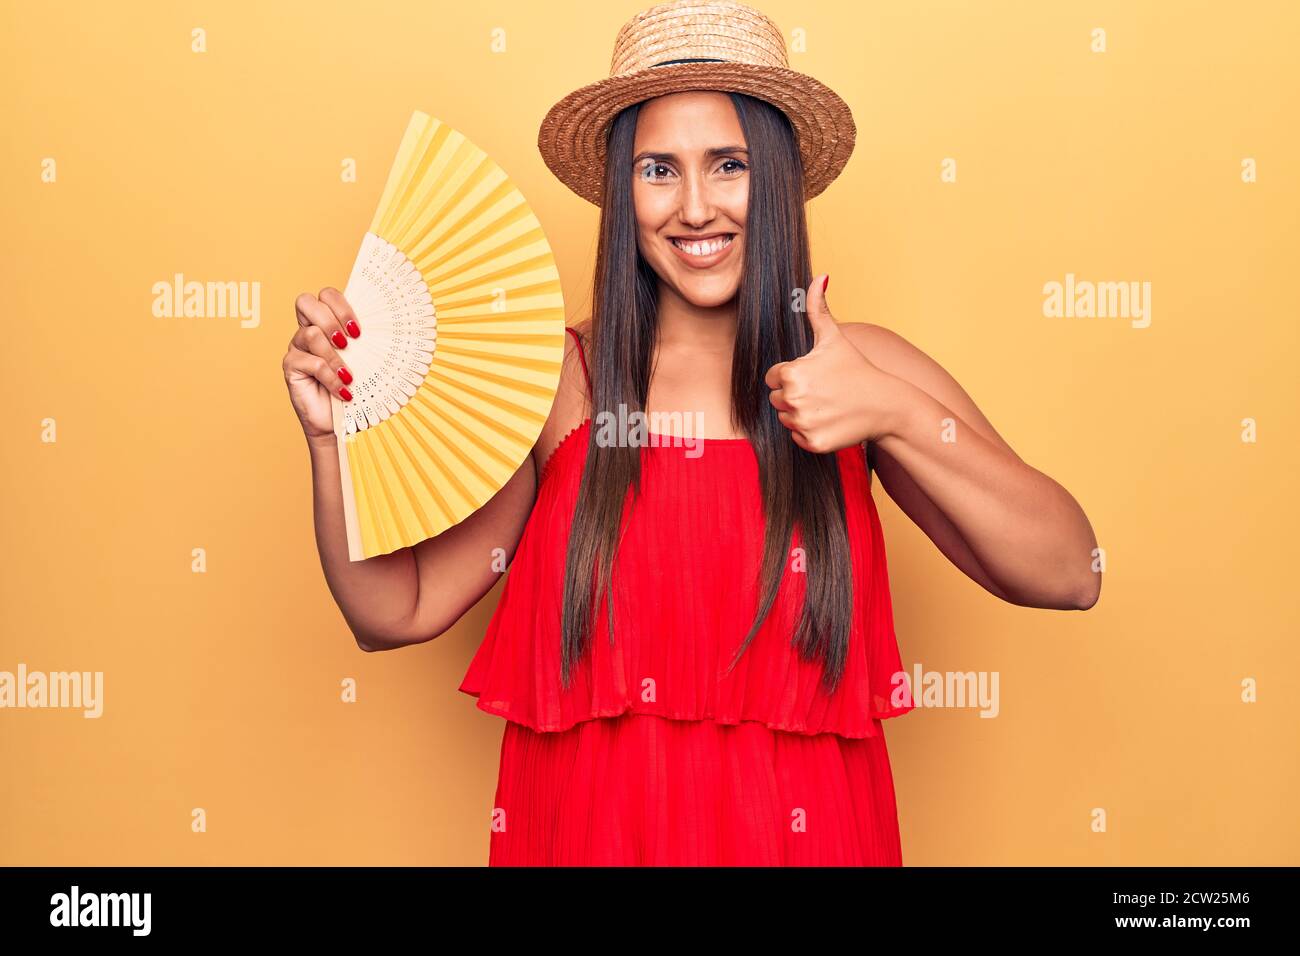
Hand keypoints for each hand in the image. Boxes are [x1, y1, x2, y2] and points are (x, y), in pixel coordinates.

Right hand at [282, 287, 361, 443]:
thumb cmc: (355, 387)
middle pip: (306, 301)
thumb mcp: (364, 360)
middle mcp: (308, 330)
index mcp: (326, 322)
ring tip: (349, 376)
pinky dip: (330, 377)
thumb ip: (364, 340)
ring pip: (311, 334)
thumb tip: (386, 324)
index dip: (341, 306)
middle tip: (349, 343)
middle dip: (332, 320)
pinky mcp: (290, 366)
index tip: (359, 331)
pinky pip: (310, 362)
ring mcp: (297, 347)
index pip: (326, 295)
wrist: (340, 421)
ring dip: (335, 356)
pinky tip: (342, 391)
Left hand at [764, 275, 895, 452]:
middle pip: (777, 400)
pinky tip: (831, 420)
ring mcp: (803, 423)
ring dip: (802, 414)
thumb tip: (819, 277)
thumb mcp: (834, 337)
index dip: (792, 375)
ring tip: (828, 405)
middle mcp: (793, 399)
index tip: (815, 375)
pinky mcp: (813, 443)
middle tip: (824, 391)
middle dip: (795, 395)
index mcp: (791, 373)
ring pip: (786, 419)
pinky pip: (798, 438)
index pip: (773, 378)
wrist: (885, 404)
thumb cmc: (856, 368)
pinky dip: (811, 432)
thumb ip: (817, 309)